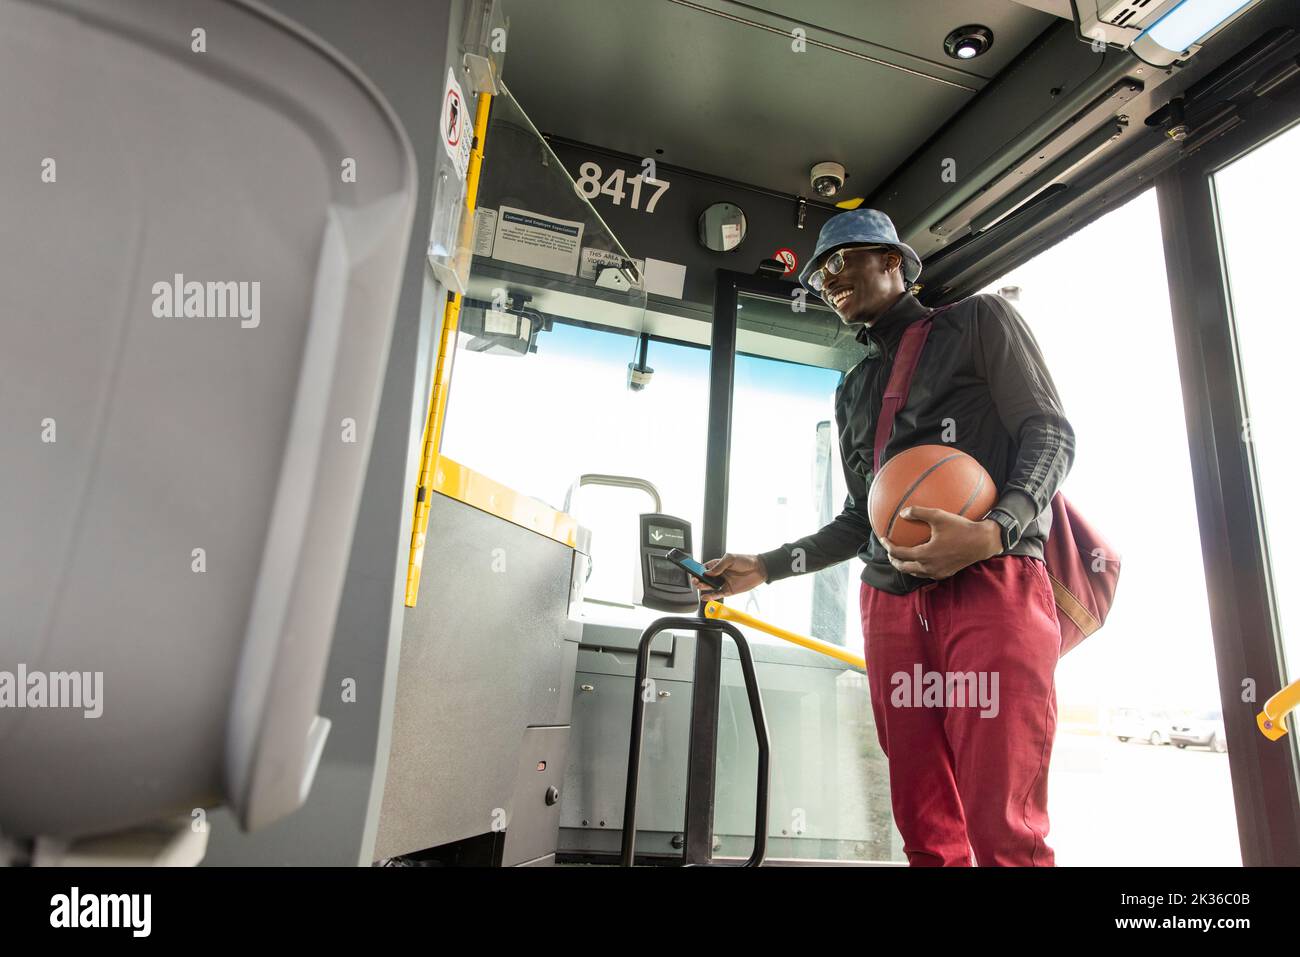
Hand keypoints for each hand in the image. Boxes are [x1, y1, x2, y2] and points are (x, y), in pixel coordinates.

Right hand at [695, 553, 766, 599]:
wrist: (759, 569)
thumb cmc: (746, 560)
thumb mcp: (731, 558)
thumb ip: (719, 566)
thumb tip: (708, 573)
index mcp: (718, 565)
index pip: (705, 568)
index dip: (699, 570)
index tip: (694, 572)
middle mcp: (720, 574)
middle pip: (705, 578)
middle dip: (699, 579)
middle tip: (696, 580)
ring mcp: (723, 583)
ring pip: (710, 587)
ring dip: (703, 587)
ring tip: (699, 586)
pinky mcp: (728, 590)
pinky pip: (717, 594)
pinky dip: (711, 596)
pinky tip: (705, 597)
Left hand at [880, 507, 1001, 579]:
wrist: (982, 542)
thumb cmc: (961, 528)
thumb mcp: (939, 516)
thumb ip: (919, 513)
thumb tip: (903, 512)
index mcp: (925, 555)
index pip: (899, 553)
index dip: (888, 546)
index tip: (883, 538)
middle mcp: (929, 567)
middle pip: (903, 567)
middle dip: (893, 560)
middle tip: (889, 550)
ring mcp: (938, 572)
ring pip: (915, 572)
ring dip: (905, 565)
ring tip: (902, 556)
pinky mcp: (946, 574)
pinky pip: (926, 574)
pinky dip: (918, 568)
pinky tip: (920, 559)